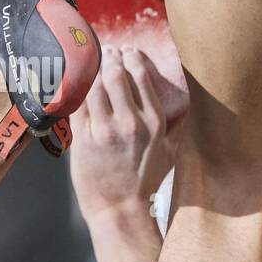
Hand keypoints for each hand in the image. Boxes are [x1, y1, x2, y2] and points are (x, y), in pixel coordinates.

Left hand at [69, 45, 184, 224]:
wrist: (121, 210)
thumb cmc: (146, 182)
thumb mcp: (171, 152)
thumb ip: (178, 125)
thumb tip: (186, 103)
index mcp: (154, 123)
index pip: (141, 76)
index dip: (132, 58)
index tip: (127, 51)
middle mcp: (130, 122)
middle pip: (115, 75)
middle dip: (109, 58)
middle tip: (106, 52)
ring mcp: (105, 130)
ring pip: (93, 86)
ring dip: (91, 70)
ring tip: (90, 63)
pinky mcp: (83, 139)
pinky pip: (77, 104)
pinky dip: (75, 89)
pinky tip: (75, 82)